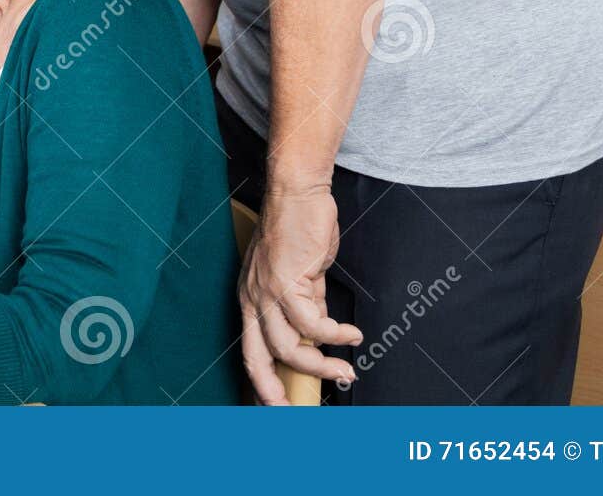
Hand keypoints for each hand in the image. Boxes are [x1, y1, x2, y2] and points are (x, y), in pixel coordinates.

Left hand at [238, 184, 361, 402]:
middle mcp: (252, 297)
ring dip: (321, 365)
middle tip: (295, 411)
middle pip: (257, 357)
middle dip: (273, 391)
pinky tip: (351, 336)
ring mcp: (266, 291)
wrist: (298, 192)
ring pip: (289, 347)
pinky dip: (335, 336)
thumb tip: (321, 332)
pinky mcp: (287, 282)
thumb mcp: (299, 275)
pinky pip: (314, 324)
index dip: (261, 381)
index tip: (276, 405)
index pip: (250, 350)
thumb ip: (306, 303)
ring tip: (346, 370)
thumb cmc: (299, 228)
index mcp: (251, 298)